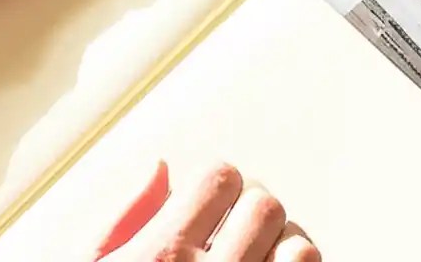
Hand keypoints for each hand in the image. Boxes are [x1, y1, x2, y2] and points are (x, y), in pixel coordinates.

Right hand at [96, 161, 320, 261]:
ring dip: (282, 241)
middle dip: (248, 208)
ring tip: (260, 252)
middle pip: (262, 202)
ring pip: (297, 242)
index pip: (218, 176)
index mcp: (160, 255)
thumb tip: (160, 167)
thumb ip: (123, 218)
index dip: (216, 184)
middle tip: (233, 227)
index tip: (209, 201)